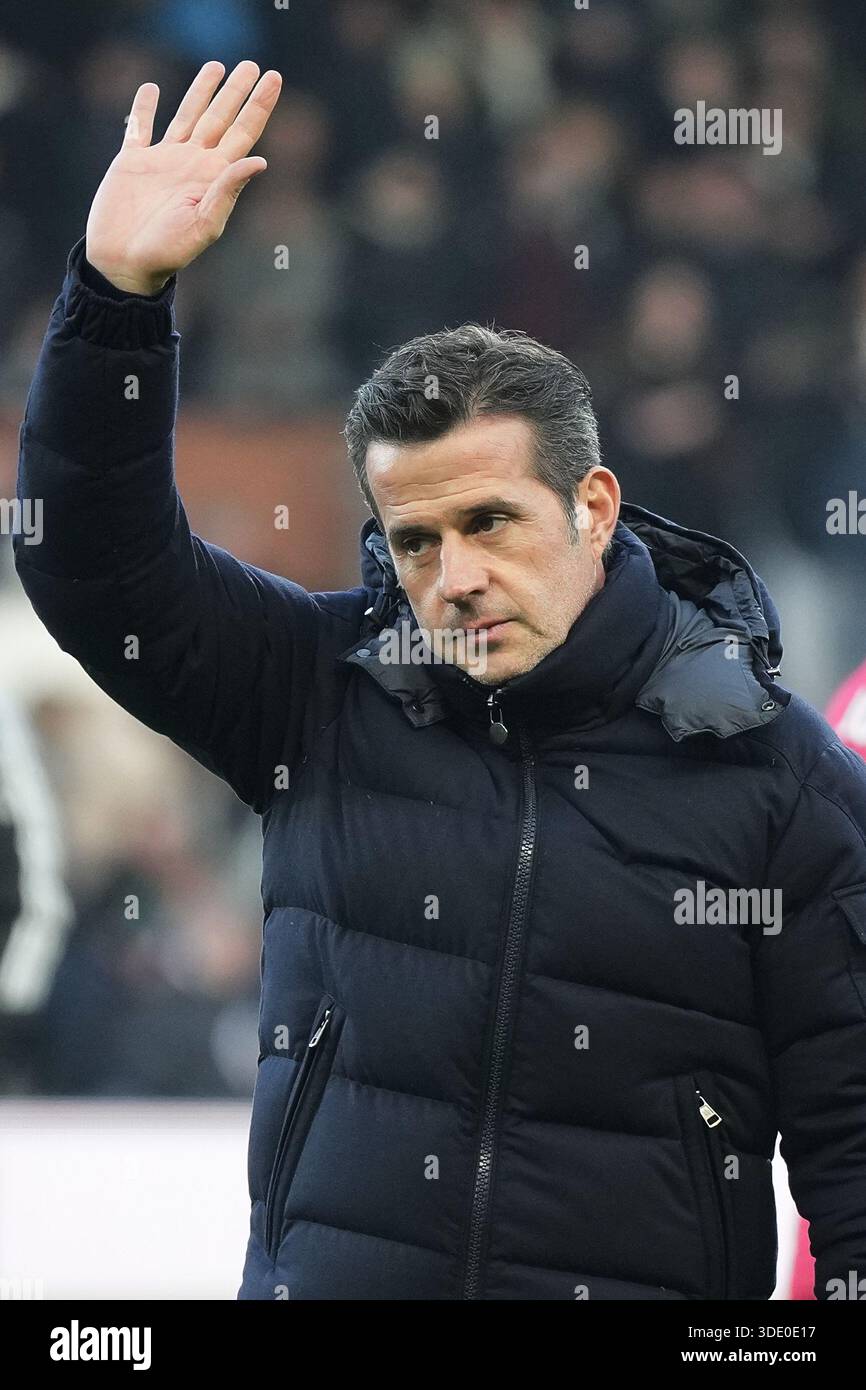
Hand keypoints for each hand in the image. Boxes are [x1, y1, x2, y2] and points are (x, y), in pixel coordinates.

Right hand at [85, 60, 281, 295]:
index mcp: (213, 177)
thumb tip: (260, 160)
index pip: (243, 133)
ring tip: (215, 66)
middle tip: (251, 65)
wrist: (126, 264)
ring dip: (200, 91)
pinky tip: (151, 90)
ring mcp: (163, 161)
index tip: (274, 77)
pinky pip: (139, 128)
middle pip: (220, 118)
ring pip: (187, 116)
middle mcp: (193, 164)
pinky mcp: (132, 162)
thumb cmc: (168, 252)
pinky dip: (143, 108)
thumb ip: (228, 191)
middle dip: (236, 91)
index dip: (259, 105)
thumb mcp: (204, 225)